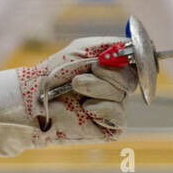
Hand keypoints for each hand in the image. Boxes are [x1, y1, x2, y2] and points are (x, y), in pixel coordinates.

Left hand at [18, 38, 137, 145]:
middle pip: (131, 79)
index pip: (137, 63)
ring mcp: (113, 107)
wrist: (35, 97)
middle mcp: (116, 88)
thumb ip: (110, 44)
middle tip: (83, 75)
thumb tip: (134, 44)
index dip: (133, 59)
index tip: (120, 55)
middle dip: (108, 74)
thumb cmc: (56, 72)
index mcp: (113, 68)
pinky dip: (102, 109)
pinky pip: (119, 116)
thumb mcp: (83, 48)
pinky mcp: (109, 127)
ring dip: (97, 89)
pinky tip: (85, 108)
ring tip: (76, 89)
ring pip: (122, 96)